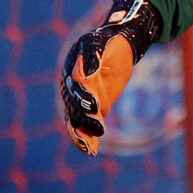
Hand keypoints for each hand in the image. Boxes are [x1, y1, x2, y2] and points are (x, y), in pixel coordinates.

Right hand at [61, 0, 162, 154]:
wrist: (120, 45)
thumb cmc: (109, 41)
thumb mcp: (99, 42)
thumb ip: (91, 56)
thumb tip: (83, 74)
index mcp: (72, 68)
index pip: (74, 86)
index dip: (82, 97)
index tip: (94, 105)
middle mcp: (72, 85)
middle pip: (75, 106)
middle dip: (85, 118)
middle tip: (99, 127)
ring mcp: (80, 97)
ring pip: (77, 118)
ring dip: (83, 132)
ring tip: (92, 147)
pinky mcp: (92, 107)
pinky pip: (84, 124)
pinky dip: (85, 138)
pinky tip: (90, 151)